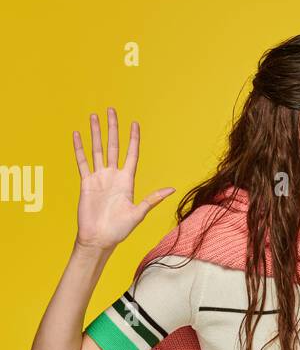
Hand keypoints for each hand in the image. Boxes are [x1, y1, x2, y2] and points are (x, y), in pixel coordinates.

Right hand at [73, 108, 174, 248]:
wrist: (99, 239)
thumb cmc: (119, 230)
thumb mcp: (138, 213)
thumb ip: (152, 199)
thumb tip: (172, 189)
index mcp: (127, 181)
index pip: (131, 154)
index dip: (133, 139)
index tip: (134, 123)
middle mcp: (113, 176)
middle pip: (113, 146)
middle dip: (112, 128)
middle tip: (111, 110)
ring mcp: (99, 178)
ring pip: (97, 150)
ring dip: (95, 133)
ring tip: (93, 116)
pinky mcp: (86, 183)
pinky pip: (82, 162)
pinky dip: (79, 148)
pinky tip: (77, 135)